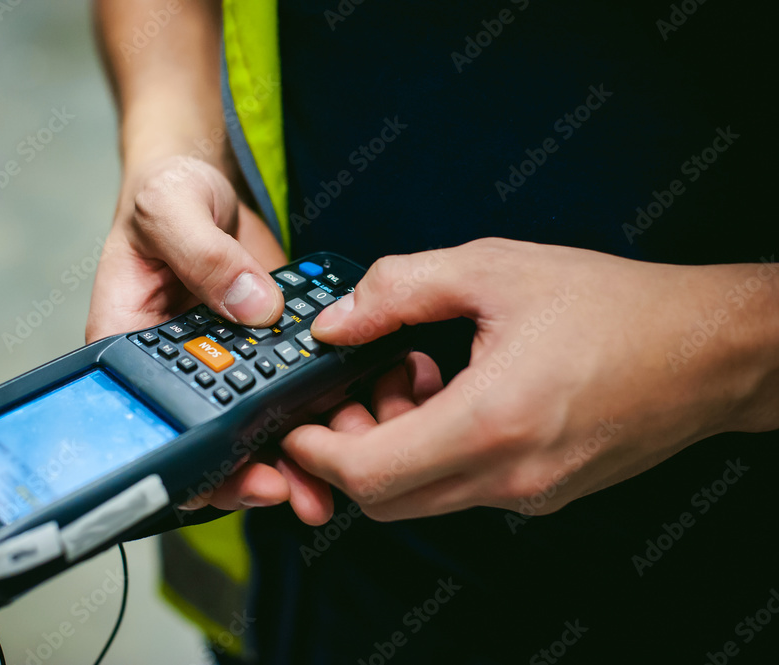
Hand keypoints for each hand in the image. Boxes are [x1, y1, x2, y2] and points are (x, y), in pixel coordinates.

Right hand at [85, 156, 331, 523]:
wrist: (202, 180)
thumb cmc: (166, 191)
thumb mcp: (173, 209)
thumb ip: (207, 256)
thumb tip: (251, 307)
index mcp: (133, 343)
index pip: (158, 424)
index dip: (199, 464)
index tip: (245, 475)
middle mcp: (177, 365)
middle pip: (211, 440)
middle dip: (258, 473)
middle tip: (303, 489)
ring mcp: (223, 361)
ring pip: (256, 425)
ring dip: (296, 451)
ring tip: (336, 466)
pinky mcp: (262, 347)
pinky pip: (289, 387)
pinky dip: (319, 405)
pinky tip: (351, 410)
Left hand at [280, 238, 777, 520]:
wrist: (710, 350)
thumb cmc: (617, 307)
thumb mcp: (495, 268)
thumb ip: (400, 289)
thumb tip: (336, 320)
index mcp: (492, 422)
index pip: (368, 474)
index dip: (316, 451)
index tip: (297, 421)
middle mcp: (509, 476)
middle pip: (385, 499)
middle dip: (349, 449)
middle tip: (358, 388)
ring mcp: (528, 494)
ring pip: (422, 496)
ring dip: (394, 447)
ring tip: (414, 376)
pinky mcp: (543, 494)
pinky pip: (462, 488)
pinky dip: (434, 451)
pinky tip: (451, 394)